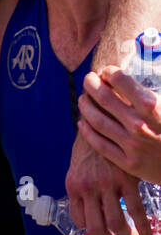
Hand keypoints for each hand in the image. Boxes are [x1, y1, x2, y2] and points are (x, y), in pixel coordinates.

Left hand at [67, 107, 149, 234]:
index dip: (93, 233)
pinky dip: (144, 227)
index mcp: (73, 187)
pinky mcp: (126, 179)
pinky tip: (150, 232)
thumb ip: (84, 186)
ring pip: (116, 225)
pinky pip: (136, 211)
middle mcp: (87, 188)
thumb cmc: (93, 142)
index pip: (79, 221)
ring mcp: (107, 185)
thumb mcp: (81, 166)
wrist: (103, 115)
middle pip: (96, 230)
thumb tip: (92, 206)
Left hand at [77, 66, 160, 182]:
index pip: (121, 80)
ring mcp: (132, 145)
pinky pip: (100, 145)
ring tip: (83, 99)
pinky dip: (87, 132)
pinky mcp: (128, 163)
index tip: (105, 71)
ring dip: (86, 107)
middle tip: (88, 79)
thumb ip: (149, 94)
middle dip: (92, 84)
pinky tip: (82, 122)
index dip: (109, 72)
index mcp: (152, 105)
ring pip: (98, 121)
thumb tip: (127, 79)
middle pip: (104, 98)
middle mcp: (139, 124)